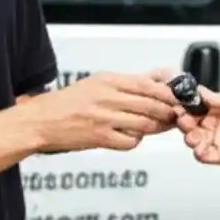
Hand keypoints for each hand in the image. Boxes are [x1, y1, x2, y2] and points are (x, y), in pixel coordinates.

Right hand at [30, 72, 177, 152]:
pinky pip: (130, 141)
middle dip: (167, 111)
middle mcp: (107, 97)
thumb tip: (158, 78)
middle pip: (150, 104)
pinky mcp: (100, 138)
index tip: (178, 97)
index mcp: (108, 80)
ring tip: (159, 126)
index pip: (147, 84)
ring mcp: (104, 118)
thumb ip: (128, 82)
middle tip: (176, 115)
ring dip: (156, 127)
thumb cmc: (68, 102)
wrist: (41, 121)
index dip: (167, 92)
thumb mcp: (97, 83)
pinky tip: (133, 136)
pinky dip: (136, 140)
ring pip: (144, 123)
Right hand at [174, 87, 219, 168]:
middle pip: (189, 123)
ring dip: (189, 138)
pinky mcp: (219, 155)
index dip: (185, 107)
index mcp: (217, 109)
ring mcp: (215, 140)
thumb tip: (199, 90)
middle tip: (185, 122)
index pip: (194, 107)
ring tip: (194, 137)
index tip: (180, 106)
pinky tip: (201, 149)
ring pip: (193, 139)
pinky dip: (198, 153)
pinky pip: (203, 155)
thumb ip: (218, 99)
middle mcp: (213, 124)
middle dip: (184, 122)